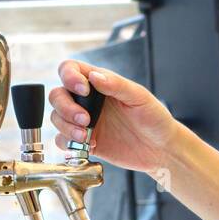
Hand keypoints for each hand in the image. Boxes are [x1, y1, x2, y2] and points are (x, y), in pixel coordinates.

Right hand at [48, 63, 181, 174]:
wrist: (162, 149)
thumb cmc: (155, 118)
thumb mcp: (139, 97)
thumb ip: (116, 85)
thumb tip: (95, 76)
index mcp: (99, 83)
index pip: (71, 70)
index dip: (69, 76)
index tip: (83, 90)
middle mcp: (88, 101)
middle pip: (58, 95)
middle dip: (65, 107)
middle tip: (84, 119)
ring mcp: (85, 122)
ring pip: (57, 118)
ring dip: (65, 126)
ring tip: (85, 136)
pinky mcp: (85, 142)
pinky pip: (63, 141)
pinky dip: (67, 143)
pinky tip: (86, 146)